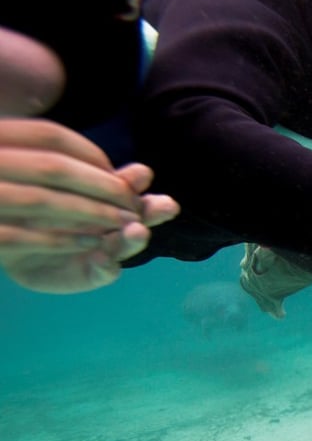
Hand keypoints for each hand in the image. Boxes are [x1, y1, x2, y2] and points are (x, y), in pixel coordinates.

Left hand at [0, 119, 179, 292]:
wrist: (15, 247)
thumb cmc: (37, 211)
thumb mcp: (54, 189)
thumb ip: (80, 178)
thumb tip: (111, 165)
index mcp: (106, 198)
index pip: (126, 185)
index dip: (137, 180)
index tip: (142, 175)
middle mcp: (112, 224)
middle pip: (139, 215)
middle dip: (155, 210)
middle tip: (167, 206)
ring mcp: (107, 249)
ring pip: (127, 244)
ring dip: (136, 238)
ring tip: (139, 232)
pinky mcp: (94, 275)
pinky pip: (106, 272)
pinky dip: (108, 266)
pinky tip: (105, 259)